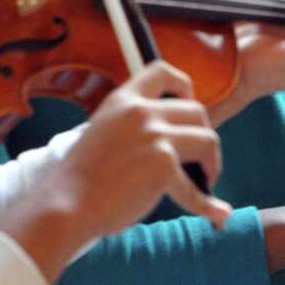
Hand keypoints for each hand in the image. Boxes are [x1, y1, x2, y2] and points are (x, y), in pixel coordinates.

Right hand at [0, 62, 230, 282]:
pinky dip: (208, 204)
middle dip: (204, 133)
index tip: (188, 101)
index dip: (183, 85)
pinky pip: (195, 188)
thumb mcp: (103, 130)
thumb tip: (170, 136)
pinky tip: (217, 213)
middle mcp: (141, 112)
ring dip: (211, 162)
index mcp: (124, 100)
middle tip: (198, 158)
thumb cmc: (82, 176)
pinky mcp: (163, 165)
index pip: (162, 72)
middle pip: (196, 110)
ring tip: (204, 179)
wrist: (67, 203)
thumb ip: (133, 125)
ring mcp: (155, 137)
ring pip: (208, 139)